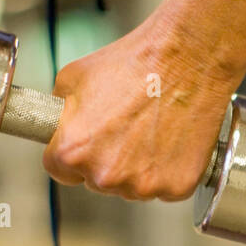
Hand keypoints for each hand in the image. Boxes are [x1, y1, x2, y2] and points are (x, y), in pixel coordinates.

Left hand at [43, 9, 245, 200]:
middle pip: (97, 181)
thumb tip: (58, 127)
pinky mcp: (177, 187)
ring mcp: (144, 186)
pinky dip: (168, 170)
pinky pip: (165, 187)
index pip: (60, 170)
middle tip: (126, 128)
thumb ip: (60, 114)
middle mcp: (106, 176)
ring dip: (137, 167)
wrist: (187, 59)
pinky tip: (171, 141)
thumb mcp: (73, 78)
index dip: (73, 153)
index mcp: (73, 151)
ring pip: (132, 186)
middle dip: (106, 159)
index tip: (88, 140)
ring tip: (151, 130)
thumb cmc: (135, 63)